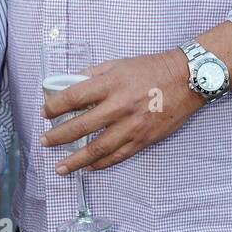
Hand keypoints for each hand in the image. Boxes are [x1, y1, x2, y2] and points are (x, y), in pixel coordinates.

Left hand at [39, 50, 204, 174]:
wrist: (187, 80)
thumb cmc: (151, 69)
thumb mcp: (118, 64)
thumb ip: (93, 74)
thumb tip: (70, 84)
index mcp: (111, 84)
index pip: (74, 97)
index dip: (55, 106)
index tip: (44, 113)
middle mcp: (119, 107)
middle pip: (81, 126)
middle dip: (58, 136)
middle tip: (44, 142)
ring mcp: (132, 126)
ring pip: (98, 149)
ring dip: (76, 160)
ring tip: (60, 167)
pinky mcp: (144, 139)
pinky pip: (118, 156)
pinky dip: (101, 163)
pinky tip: (88, 167)